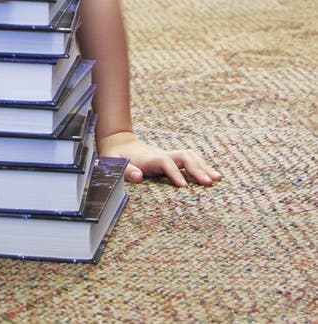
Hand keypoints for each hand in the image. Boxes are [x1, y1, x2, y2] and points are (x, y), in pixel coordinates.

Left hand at [98, 132, 221, 187]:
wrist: (118, 141)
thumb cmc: (114, 156)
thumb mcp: (112, 162)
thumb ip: (124, 169)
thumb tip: (139, 176)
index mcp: (148, 158)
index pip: (165, 163)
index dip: (174, 173)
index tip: (184, 186)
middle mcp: (160, 154)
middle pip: (183, 156)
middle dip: (197, 168)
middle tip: (210, 183)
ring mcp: (167, 155)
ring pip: (189, 156)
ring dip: (203, 166)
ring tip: (217, 179)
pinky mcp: (170, 158)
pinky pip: (188, 159)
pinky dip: (201, 165)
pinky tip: (211, 175)